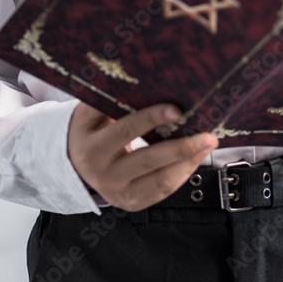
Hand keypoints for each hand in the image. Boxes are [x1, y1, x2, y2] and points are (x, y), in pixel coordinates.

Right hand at [67, 100, 218, 210]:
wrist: (74, 163)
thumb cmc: (89, 131)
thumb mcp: (90, 112)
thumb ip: (110, 98)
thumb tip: (140, 78)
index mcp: (92, 149)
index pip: (125, 132)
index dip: (151, 119)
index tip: (176, 110)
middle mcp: (104, 175)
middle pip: (149, 161)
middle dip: (182, 148)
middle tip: (208, 136)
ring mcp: (119, 193)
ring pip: (161, 181)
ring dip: (188, 163)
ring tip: (206, 145)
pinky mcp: (132, 203)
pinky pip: (163, 191)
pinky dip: (182, 174)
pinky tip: (194, 158)